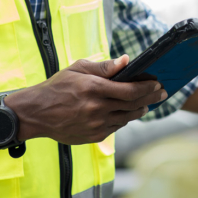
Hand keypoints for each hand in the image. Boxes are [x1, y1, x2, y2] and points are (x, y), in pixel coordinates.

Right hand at [6, 56, 166, 144]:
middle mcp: (96, 108)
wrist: (36, 113)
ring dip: (140, 110)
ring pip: (127, 118)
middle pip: (133, 105)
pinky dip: (124, 119)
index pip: (130, 90)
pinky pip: (116, 127)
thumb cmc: (57, 87)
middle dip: (151, 98)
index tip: (157, 84)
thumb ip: (104, 67)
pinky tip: (127, 113)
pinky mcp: (93, 137)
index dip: (147, 88)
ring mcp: (95, 125)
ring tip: (147, 103)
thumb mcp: (78, 69)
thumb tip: (126, 60)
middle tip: (162, 93)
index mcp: (94, 88)